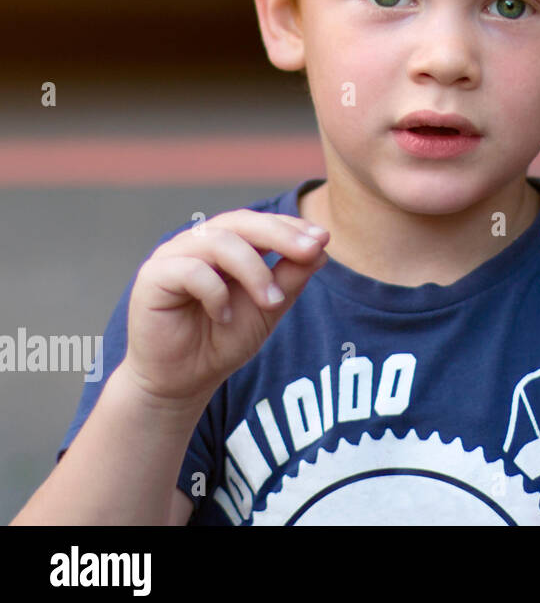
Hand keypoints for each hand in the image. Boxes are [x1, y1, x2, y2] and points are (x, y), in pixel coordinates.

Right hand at [123, 210, 329, 407]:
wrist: (183, 380)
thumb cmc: (223, 340)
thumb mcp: (268, 308)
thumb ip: (290, 278)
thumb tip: (321, 247)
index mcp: (226, 245)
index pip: (261, 223)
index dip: (291, 226)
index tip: (323, 239)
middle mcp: (198, 243)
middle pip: (241, 222)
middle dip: (280, 234)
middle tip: (310, 251)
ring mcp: (172, 256)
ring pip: (219, 242)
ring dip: (254, 271)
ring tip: (272, 303)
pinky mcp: (152, 277)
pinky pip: (191, 270)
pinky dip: (216, 292)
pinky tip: (223, 316)